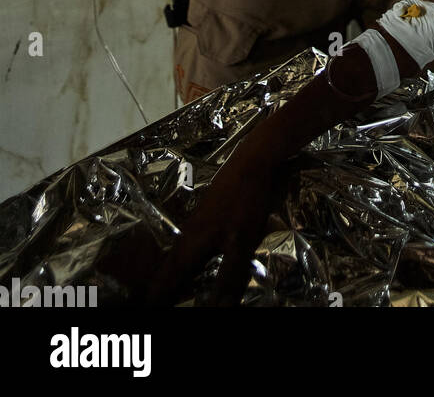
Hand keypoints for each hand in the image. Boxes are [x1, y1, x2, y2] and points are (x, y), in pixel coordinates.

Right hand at [146, 136, 278, 306]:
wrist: (251, 162)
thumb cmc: (245, 201)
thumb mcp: (241, 243)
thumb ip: (229, 276)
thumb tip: (218, 308)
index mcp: (190, 246)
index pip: (166, 280)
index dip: (156, 298)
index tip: (145, 310)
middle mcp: (187, 237)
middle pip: (166, 270)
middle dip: (156, 288)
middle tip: (148, 302)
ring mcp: (194, 225)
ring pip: (174, 258)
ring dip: (166, 276)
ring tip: (162, 291)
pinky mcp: (203, 218)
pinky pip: (184, 248)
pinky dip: (178, 263)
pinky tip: (185, 265)